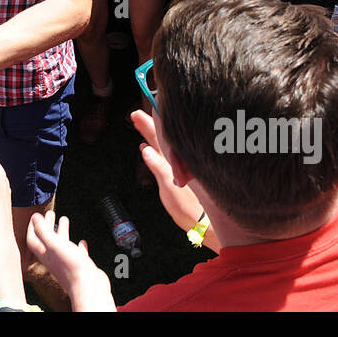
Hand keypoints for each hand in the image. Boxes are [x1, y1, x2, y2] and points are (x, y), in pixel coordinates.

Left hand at [25, 211, 115, 310]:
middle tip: (50, 213)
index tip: (35, 216)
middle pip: (47, 239)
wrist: (89, 287)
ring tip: (64, 219)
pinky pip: (77, 254)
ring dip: (62, 231)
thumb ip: (43, 230)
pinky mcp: (80, 266)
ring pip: (62, 244)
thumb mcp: (54, 244)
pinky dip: (78, 246)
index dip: (32, 227)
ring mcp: (67, 263)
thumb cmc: (71, 267)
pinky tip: (82, 242)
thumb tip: (34, 217)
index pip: (33, 239)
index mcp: (45, 254)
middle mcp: (54, 259)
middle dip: (48, 225)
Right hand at [131, 109, 203, 231]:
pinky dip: (156, 149)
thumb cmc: (188, 207)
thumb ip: (158, 167)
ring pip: (164, 144)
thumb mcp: (168, 188)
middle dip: (148, 124)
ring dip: (152, 134)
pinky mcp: (179, 175)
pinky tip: (149, 148)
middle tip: (135, 114)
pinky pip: (166, 155)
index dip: (148, 123)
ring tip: (141, 126)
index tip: (137, 113)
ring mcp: (178, 167)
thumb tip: (145, 149)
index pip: (159, 136)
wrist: (202, 223)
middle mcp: (176, 161)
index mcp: (173, 161)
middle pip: (161, 137)